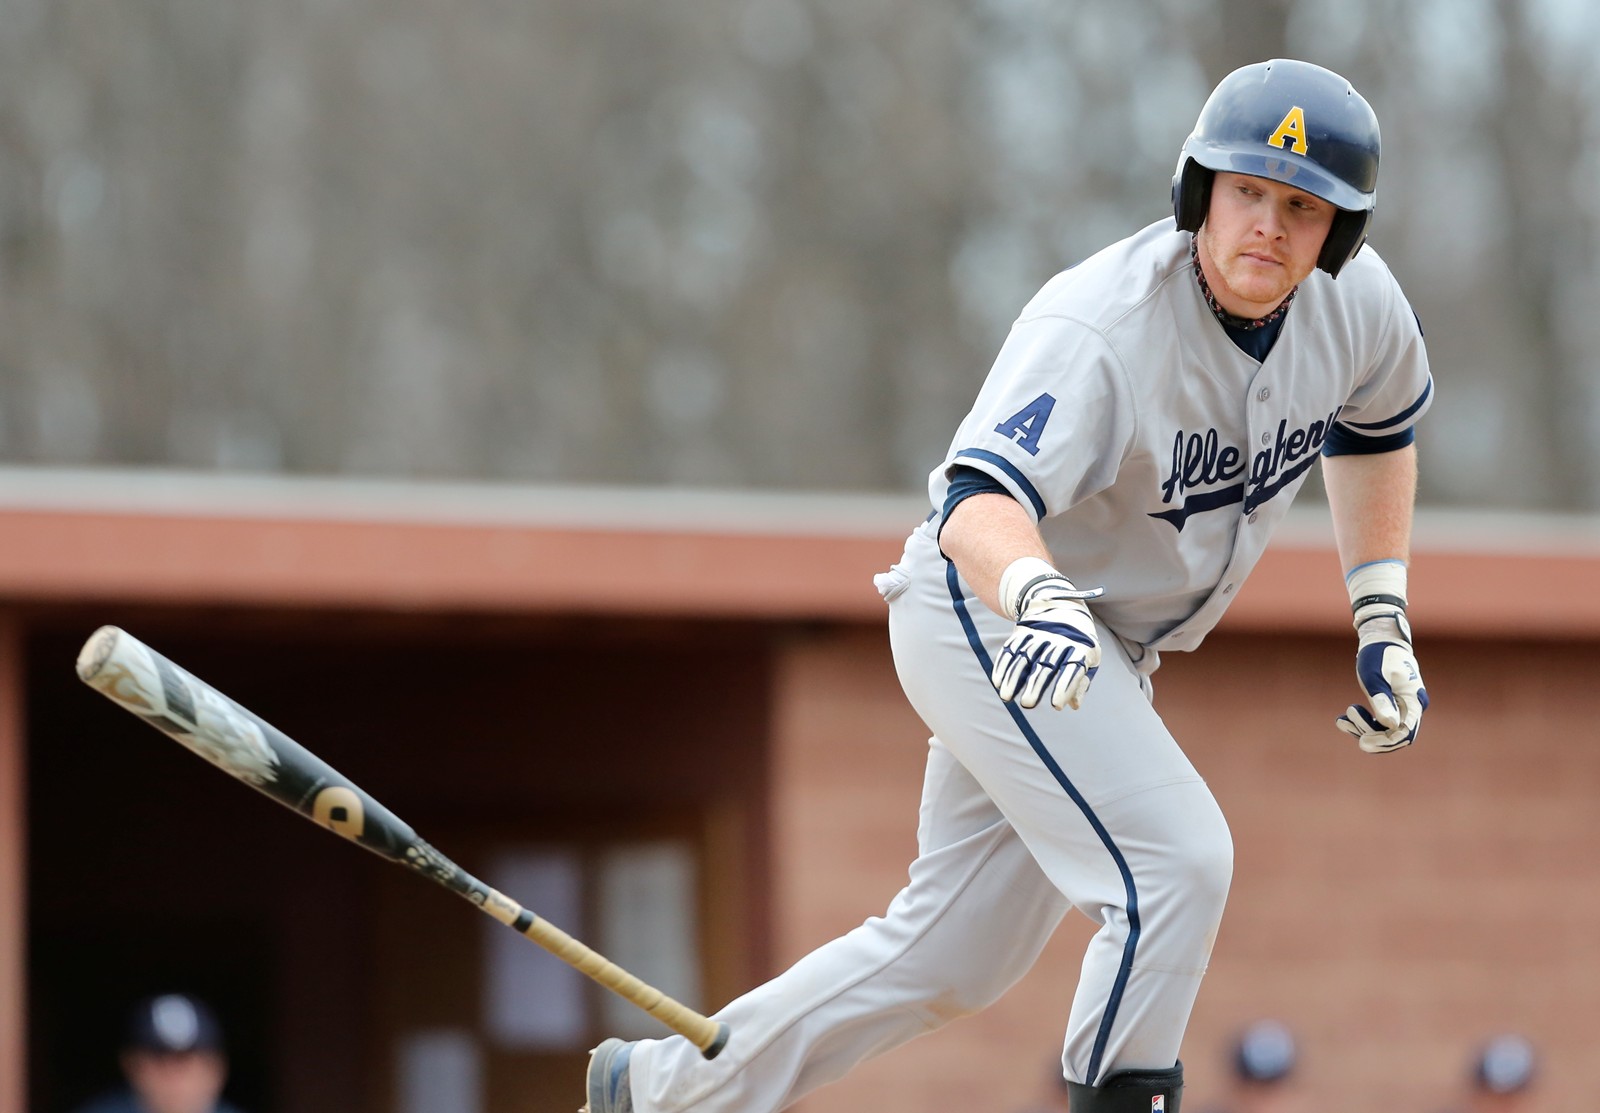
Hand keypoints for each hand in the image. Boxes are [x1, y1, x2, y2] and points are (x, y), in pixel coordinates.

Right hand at [991, 557, 1103, 710]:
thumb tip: (1073, 705)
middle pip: (1045, 665)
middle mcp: (1058, 641)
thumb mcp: (1089, 657)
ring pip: (1024, 658)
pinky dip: (1002, 665)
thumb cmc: (1079, 641)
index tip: (1056, 705)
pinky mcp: (1023, 631)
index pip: (1072, 669)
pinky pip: (1010, 648)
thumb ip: (1081, 681)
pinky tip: (997, 681)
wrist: (1062, 605)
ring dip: (1013, 678)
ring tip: (1006, 696)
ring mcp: (1039, 635)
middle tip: (1028, 704)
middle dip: (1035, 685)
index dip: (1064, 687)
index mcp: (1080, 648)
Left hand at [1337, 610, 1427, 752]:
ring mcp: (1402, 708)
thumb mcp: (1375, 677)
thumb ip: (1382, 700)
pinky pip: (1379, 723)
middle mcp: (1412, 707)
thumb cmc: (1378, 656)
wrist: (1380, 641)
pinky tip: (1342, 719)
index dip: (1385, 741)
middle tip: (1347, 724)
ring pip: (1385, 731)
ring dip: (1363, 729)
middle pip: (1396, 736)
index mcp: (1414, 701)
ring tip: (1342, 720)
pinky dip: (1362, 723)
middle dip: (1372, 736)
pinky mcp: (1392, 706)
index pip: (1404, 733)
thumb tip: (1391, 725)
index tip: (1362, 740)